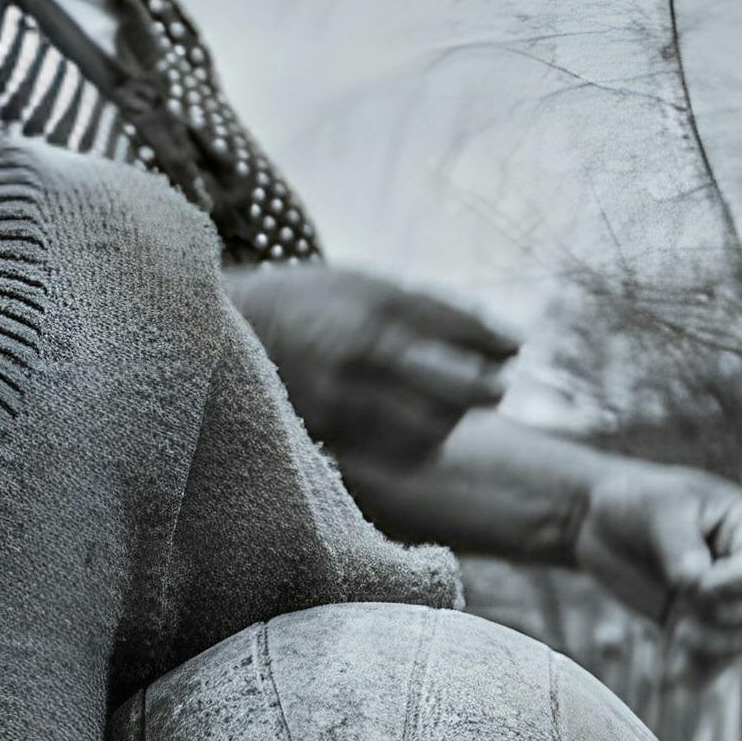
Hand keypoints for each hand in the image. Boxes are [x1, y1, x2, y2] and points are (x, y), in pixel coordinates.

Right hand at [227, 264, 516, 469]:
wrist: (227, 332)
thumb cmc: (311, 303)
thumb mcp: (366, 285)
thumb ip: (432, 310)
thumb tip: (512, 344)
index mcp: (372, 310)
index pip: (459, 332)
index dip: (497, 344)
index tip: (514, 348)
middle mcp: (358, 357)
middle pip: (456, 388)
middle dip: (487, 388)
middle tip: (496, 387)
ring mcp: (341, 400)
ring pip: (430, 430)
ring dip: (453, 420)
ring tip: (450, 406)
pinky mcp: (328, 434)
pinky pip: (396, 455)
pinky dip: (419, 445)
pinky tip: (416, 429)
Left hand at [573, 462, 741, 671]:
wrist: (597, 520)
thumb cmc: (634, 499)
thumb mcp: (658, 509)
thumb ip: (679, 545)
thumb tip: (696, 584)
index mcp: (740, 526)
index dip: (741, 581)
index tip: (700, 587)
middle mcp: (737, 565)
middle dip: (725, 615)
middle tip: (684, 605)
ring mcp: (717, 598)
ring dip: (713, 646)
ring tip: (678, 636)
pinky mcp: (693, 623)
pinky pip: (711, 658)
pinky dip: (697, 671)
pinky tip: (673, 677)